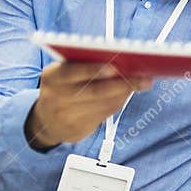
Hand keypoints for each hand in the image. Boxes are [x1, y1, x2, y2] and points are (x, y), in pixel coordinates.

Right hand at [24, 62, 151, 149]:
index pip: (73, 72)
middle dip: (123, 83)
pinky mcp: (78, 130)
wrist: (46, 121)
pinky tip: (126, 94)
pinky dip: (119, 102)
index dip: (94, 70)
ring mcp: (67, 116)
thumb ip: (84, 65)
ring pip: (105, 104)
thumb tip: (121, 60)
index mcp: (52, 77)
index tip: (115, 67)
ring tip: (142, 83)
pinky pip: (106, 115)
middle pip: (95, 91)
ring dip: (126, 93)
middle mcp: (57, 98)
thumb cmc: (62, 88)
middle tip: (145, 79)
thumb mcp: (64, 73)